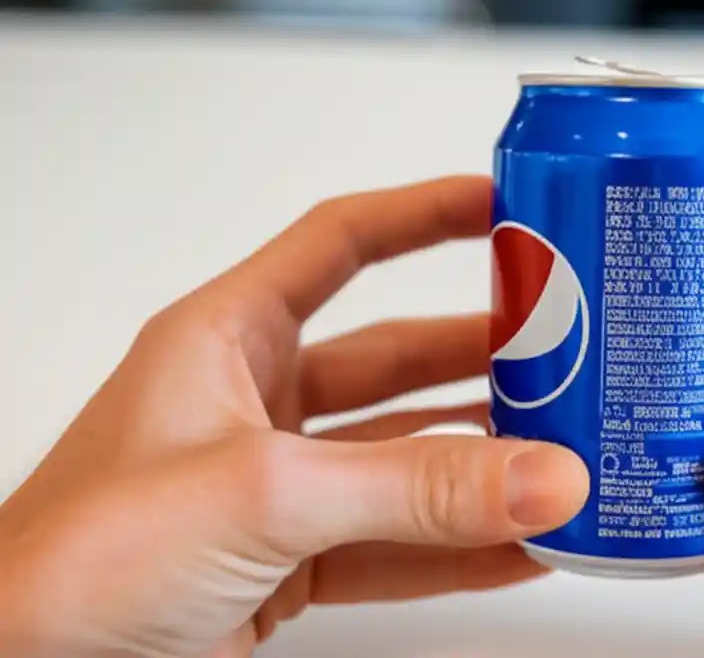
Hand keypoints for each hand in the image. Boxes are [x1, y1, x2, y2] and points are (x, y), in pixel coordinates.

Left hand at [0, 176, 588, 656]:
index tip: (503, 207)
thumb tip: (540, 475)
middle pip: (396, 358)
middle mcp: (255, 404)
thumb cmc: (72, 564)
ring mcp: (278, 489)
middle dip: (484, 355)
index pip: (341, 244)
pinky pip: (400, 544)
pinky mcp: (290, 564)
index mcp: (227, 341)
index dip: (423, 215)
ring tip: (563, 454)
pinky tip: (521, 545)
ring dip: (485, 462)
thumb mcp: (262, 496)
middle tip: (564, 349)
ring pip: (407, 460)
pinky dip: (464, 546)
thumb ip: (412, 489)